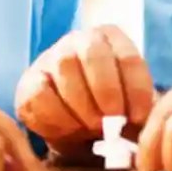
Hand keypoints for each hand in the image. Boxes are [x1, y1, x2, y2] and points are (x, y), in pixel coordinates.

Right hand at [16, 25, 155, 156]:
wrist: (74, 126)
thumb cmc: (108, 112)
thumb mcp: (129, 109)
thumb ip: (138, 113)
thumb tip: (142, 127)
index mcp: (112, 40)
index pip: (128, 58)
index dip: (136, 90)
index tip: (138, 118)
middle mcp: (80, 40)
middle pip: (94, 53)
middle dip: (106, 90)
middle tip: (111, 121)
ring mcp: (51, 56)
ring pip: (65, 66)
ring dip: (82, 104)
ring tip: (92, 128)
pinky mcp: (29, 81)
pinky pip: (40, 92)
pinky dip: (57, 116)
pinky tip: (68, 130)